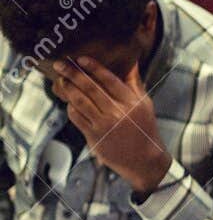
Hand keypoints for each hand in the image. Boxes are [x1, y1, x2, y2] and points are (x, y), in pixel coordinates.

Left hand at [55, 57, 171, 194]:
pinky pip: (76, 117)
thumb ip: (135, 83)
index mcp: (131, 102)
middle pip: (90, 88)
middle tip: (60, 64)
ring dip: (68, 89)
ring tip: (62, 80)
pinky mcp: (94, 136)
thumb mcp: (145, 104)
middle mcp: (117, 112)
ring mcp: (104, 124)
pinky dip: (71, 107)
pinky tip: (70, 102)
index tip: (81, 59)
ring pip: (79, 101)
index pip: (109, 79)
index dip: (93, 67)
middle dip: (72, 73)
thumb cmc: (145, 129)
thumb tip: (132, 62)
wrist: (144, 160)